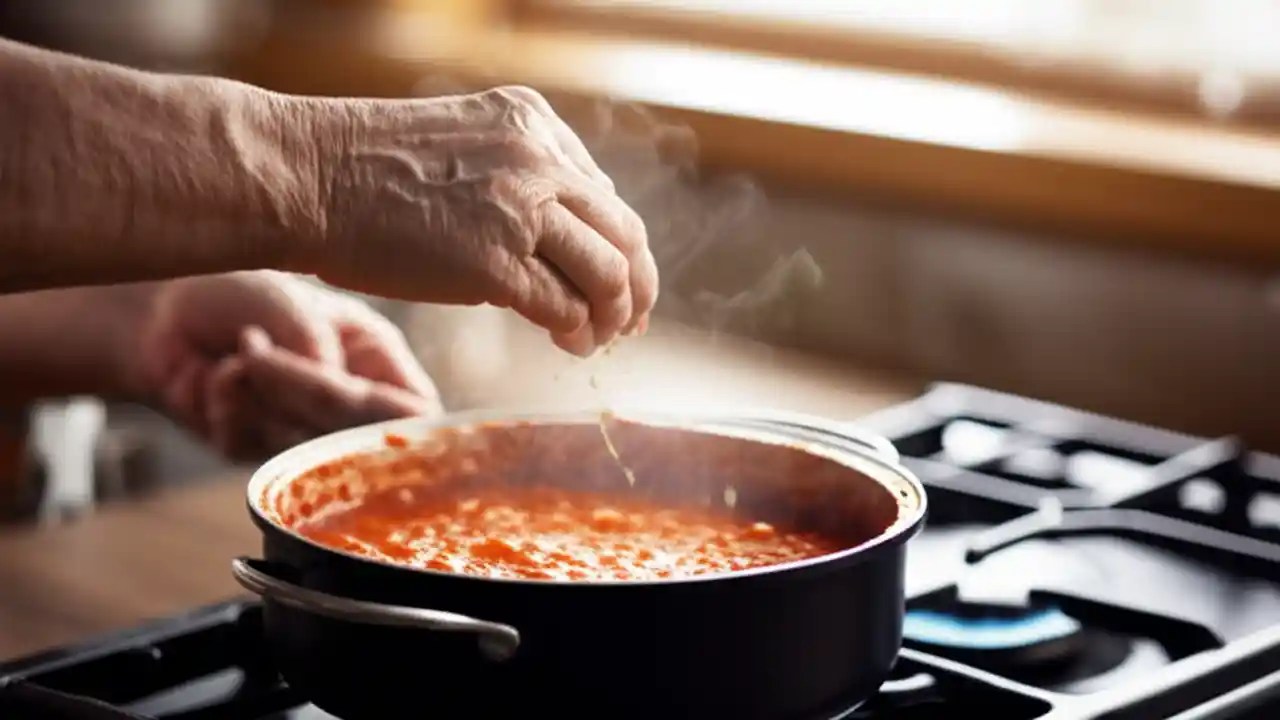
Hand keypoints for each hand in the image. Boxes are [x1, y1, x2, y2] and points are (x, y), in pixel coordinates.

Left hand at [134, 271, 440, 460]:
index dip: (399, 423)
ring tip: (232, 352)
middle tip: (251, 344)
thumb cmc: (240, 293)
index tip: (346, 398)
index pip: (414, 411)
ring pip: (297, 446)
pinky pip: (248, 450)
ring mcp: (302, 432)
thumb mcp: (284, 300)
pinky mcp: (256, 450)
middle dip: (297, 390)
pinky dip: (223, 411)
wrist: (166, 313)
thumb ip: (312, 340)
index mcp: (377, 360)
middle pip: (351, 431)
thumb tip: (331, 383)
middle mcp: (349, 404)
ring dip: (254, 397)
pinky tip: (210, 378)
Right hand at [297, 85, 657, 356]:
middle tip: (629, 320)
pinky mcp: (497, 263)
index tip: (617, 276)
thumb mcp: (458, 147)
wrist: (303, 177)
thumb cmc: (359, 169)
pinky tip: (567, 343)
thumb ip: (512, 179)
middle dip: (635, 284)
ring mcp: (522, 209)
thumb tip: (549, 239)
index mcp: (531, 122)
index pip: (601, 193)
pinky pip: (565, 306)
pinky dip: (576, 330)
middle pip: (624, 232)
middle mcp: (539, 158)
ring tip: (598, 339)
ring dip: (613, 314)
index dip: (617, 243)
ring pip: (608, 272)